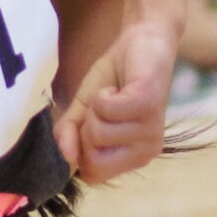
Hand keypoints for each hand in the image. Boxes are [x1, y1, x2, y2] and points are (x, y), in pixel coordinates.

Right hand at [59, 16, 178, 185]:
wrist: (140, 41)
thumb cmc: (114, 79)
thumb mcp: (83, 111)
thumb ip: (69, 135)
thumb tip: (66, 156)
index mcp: (133, 157)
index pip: (92, 175)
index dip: (80, 148)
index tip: (92, 122)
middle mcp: (147, 150)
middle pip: (94, 161)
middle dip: (86, 130)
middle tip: (103, 108)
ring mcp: (150, 130)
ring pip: (98, 134)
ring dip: (96, 107)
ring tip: (114, 94)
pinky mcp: (148, 105)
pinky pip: (107, 111)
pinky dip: (102, 95)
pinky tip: (118, 87)